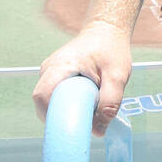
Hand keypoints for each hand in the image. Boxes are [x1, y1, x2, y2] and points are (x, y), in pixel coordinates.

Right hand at [33, 20, 132, 136]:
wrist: (106, 30)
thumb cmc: (112, 49)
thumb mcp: (118, 75)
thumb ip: (110, 103)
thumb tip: (98, 132)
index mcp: (61, 65)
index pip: (43, 97)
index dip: (52, 116)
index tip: (71, 126)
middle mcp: (49, 68)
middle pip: (44, 102)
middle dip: (62, 115)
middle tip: (85, 118)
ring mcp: (48, 72)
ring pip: (50, 101)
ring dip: (66, 109)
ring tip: (88, 103)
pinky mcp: (53, 76)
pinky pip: (55, 96)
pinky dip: (67, 102)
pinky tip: (84, 98)